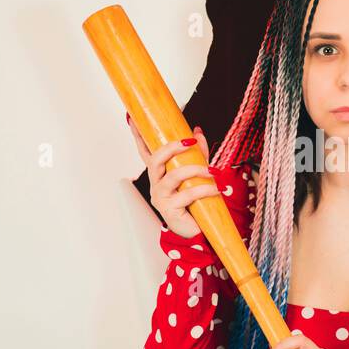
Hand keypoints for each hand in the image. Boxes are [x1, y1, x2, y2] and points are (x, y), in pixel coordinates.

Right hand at [127, 113, 218, 239]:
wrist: (198, 230)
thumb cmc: (194, 201)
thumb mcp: (197, 173)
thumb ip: (197, 153)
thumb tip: (198, 131)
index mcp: (159, 174)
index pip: (145, 151)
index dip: (138, 136)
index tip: (133, 119)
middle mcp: (156, 184)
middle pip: (156, 160)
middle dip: (172, 147)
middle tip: (190, 141)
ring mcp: (161, 197)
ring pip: (173, 176)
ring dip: (195, 170)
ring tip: (212, 171)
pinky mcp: (169, 209)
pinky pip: (187, 194)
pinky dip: (204, 189)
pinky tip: (216, 189)